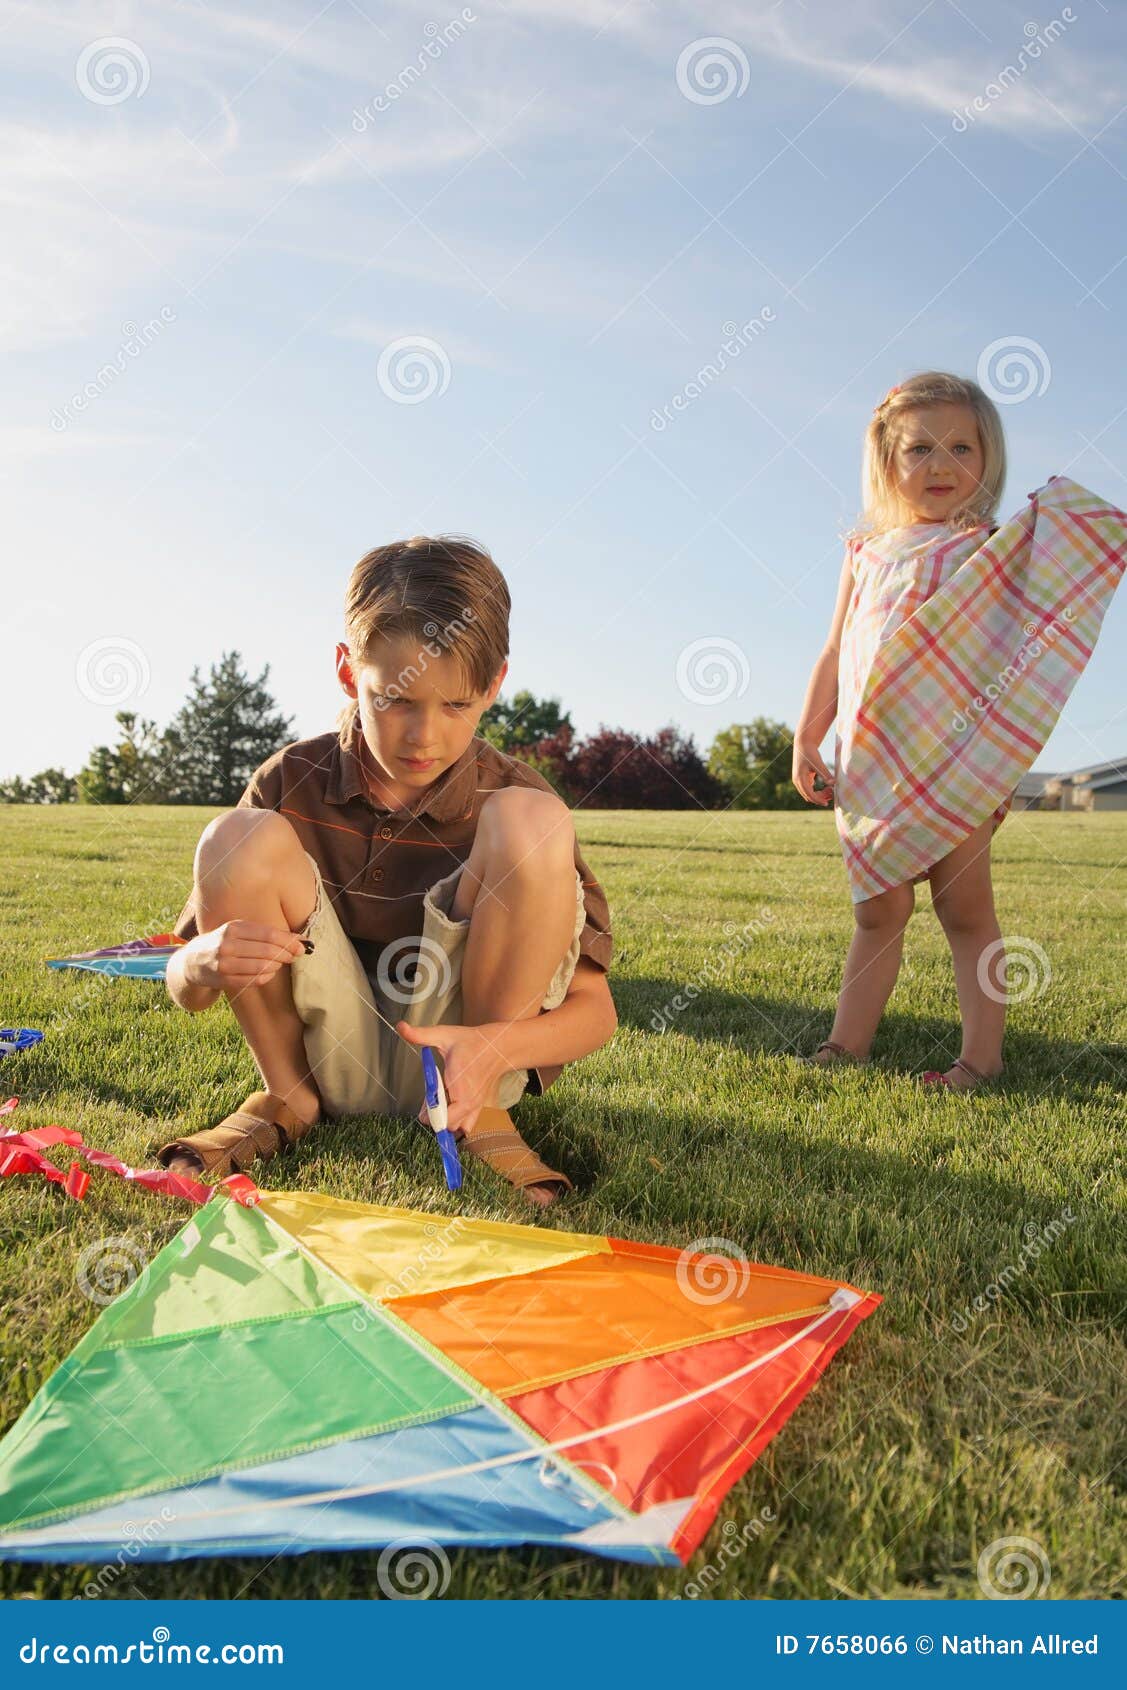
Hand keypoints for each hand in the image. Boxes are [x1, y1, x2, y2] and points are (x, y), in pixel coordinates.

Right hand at [182, 921, 305, 993]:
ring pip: (262, 968)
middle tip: (295, 955)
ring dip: (277, 966)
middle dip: (287, 954)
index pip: (269, 934)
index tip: (302, 945)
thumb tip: (298, 939)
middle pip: (268, 951)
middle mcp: (227, 945)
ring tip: (279, 963)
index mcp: (233, 928)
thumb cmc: (223, 942)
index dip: (289, 940)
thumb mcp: (237, 930)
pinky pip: (253, 981)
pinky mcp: (223, 980)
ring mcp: (224, 964)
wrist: (192, 961)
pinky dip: (266, 977)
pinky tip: (268, 973)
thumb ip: (264, 933)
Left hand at [396, 1020, 508, 1137]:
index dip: (428, 1110)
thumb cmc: (472, 1042)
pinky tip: (451, 1103)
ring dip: (446, 1119)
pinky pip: (466, 1125)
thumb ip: (421, 1034)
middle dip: (434, 1114)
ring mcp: (475, 1107)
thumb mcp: (444, 1035)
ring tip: (442, 1101)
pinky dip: (457, 1120)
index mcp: (460, 1088)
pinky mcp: (479, 1108)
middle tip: (432, 1096)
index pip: (440, 1116)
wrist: (498, 1046)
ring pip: (457, 1128)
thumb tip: (401, 1027)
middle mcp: (469, 1102)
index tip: (428, 1095)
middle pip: (445, 1125)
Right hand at [792, 741, 835, 805]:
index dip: (817, 800)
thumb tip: (833, 784)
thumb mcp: (818, 763)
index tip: (826, 803)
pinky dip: (818, 791)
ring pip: (809, 793)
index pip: (808, 794)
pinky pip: (810, 789)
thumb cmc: (811, 752)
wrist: (803, 744)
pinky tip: (827, 788)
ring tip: (831, 791)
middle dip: (820, 798)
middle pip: (808, 796)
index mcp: (799, 779)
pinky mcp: (803, 778)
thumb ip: (825, 774)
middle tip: (832, 795)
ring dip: (819, 795)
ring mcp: (799, 780)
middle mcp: (797, 781)